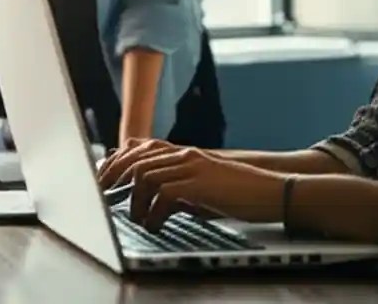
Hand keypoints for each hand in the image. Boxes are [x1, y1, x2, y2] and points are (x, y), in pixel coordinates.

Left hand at [97, 140, 283, 230]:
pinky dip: (153, 212)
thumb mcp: (202, 185)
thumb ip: (177, 187)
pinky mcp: (199, 184)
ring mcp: (191, 166)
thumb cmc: (239, 193)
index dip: (116, 165)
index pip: (137, 151)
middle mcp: (184, 155)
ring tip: (134, 218)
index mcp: (182, 153)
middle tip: (106, 202)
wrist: (273, 191)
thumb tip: (150, 200)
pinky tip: (153, 225)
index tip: (103, 182)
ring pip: (145, 175)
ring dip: (134, 200)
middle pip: (135, 161)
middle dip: (115, 182)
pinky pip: (163, 194)